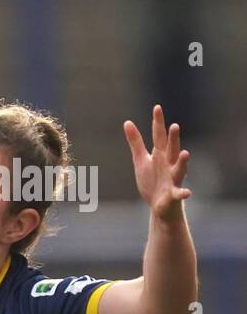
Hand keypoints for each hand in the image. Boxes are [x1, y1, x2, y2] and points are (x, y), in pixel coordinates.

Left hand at [124, 105, 191, 220]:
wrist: (160, 206)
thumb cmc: (152, 180)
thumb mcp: (141, 160)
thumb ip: (136, 142)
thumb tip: (127, 122)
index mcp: (160, 155)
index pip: (158, 137)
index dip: (158, 123)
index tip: (157, 108)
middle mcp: (169, 164)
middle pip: (171, 150)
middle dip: (173, 139)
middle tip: (174, 126)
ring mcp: (173, 178)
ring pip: (179, 168)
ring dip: (182, 161)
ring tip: (185, 153)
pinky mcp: (173, 194)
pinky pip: (179, 193)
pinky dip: (183, 193)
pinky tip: (187, 193)